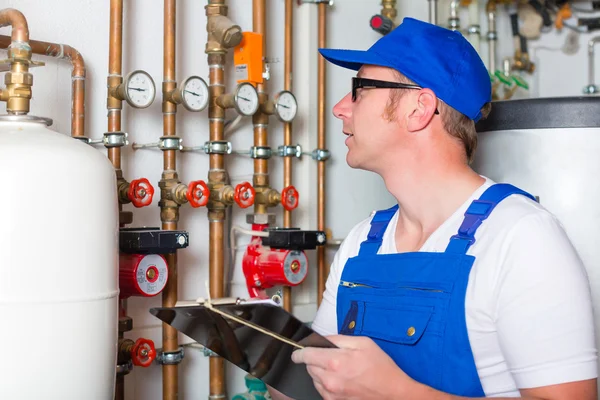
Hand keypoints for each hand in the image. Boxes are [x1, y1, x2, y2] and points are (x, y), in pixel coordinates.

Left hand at [291, 335, 417, 399]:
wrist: (393, 393)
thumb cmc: (381, 367)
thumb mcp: (362, 343)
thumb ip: (337, 339)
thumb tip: (320, 339)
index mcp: (335, 362)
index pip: (305, 355)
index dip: (299, 351)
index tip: (298, 351)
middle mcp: (329, 380)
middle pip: (308, 366)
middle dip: (314, 359)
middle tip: (330, 357)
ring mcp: (331, 394)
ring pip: (314, 378)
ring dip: (319, 372)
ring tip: (338, 369)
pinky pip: (321, 389)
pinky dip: (325, 383)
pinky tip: (340, 379)